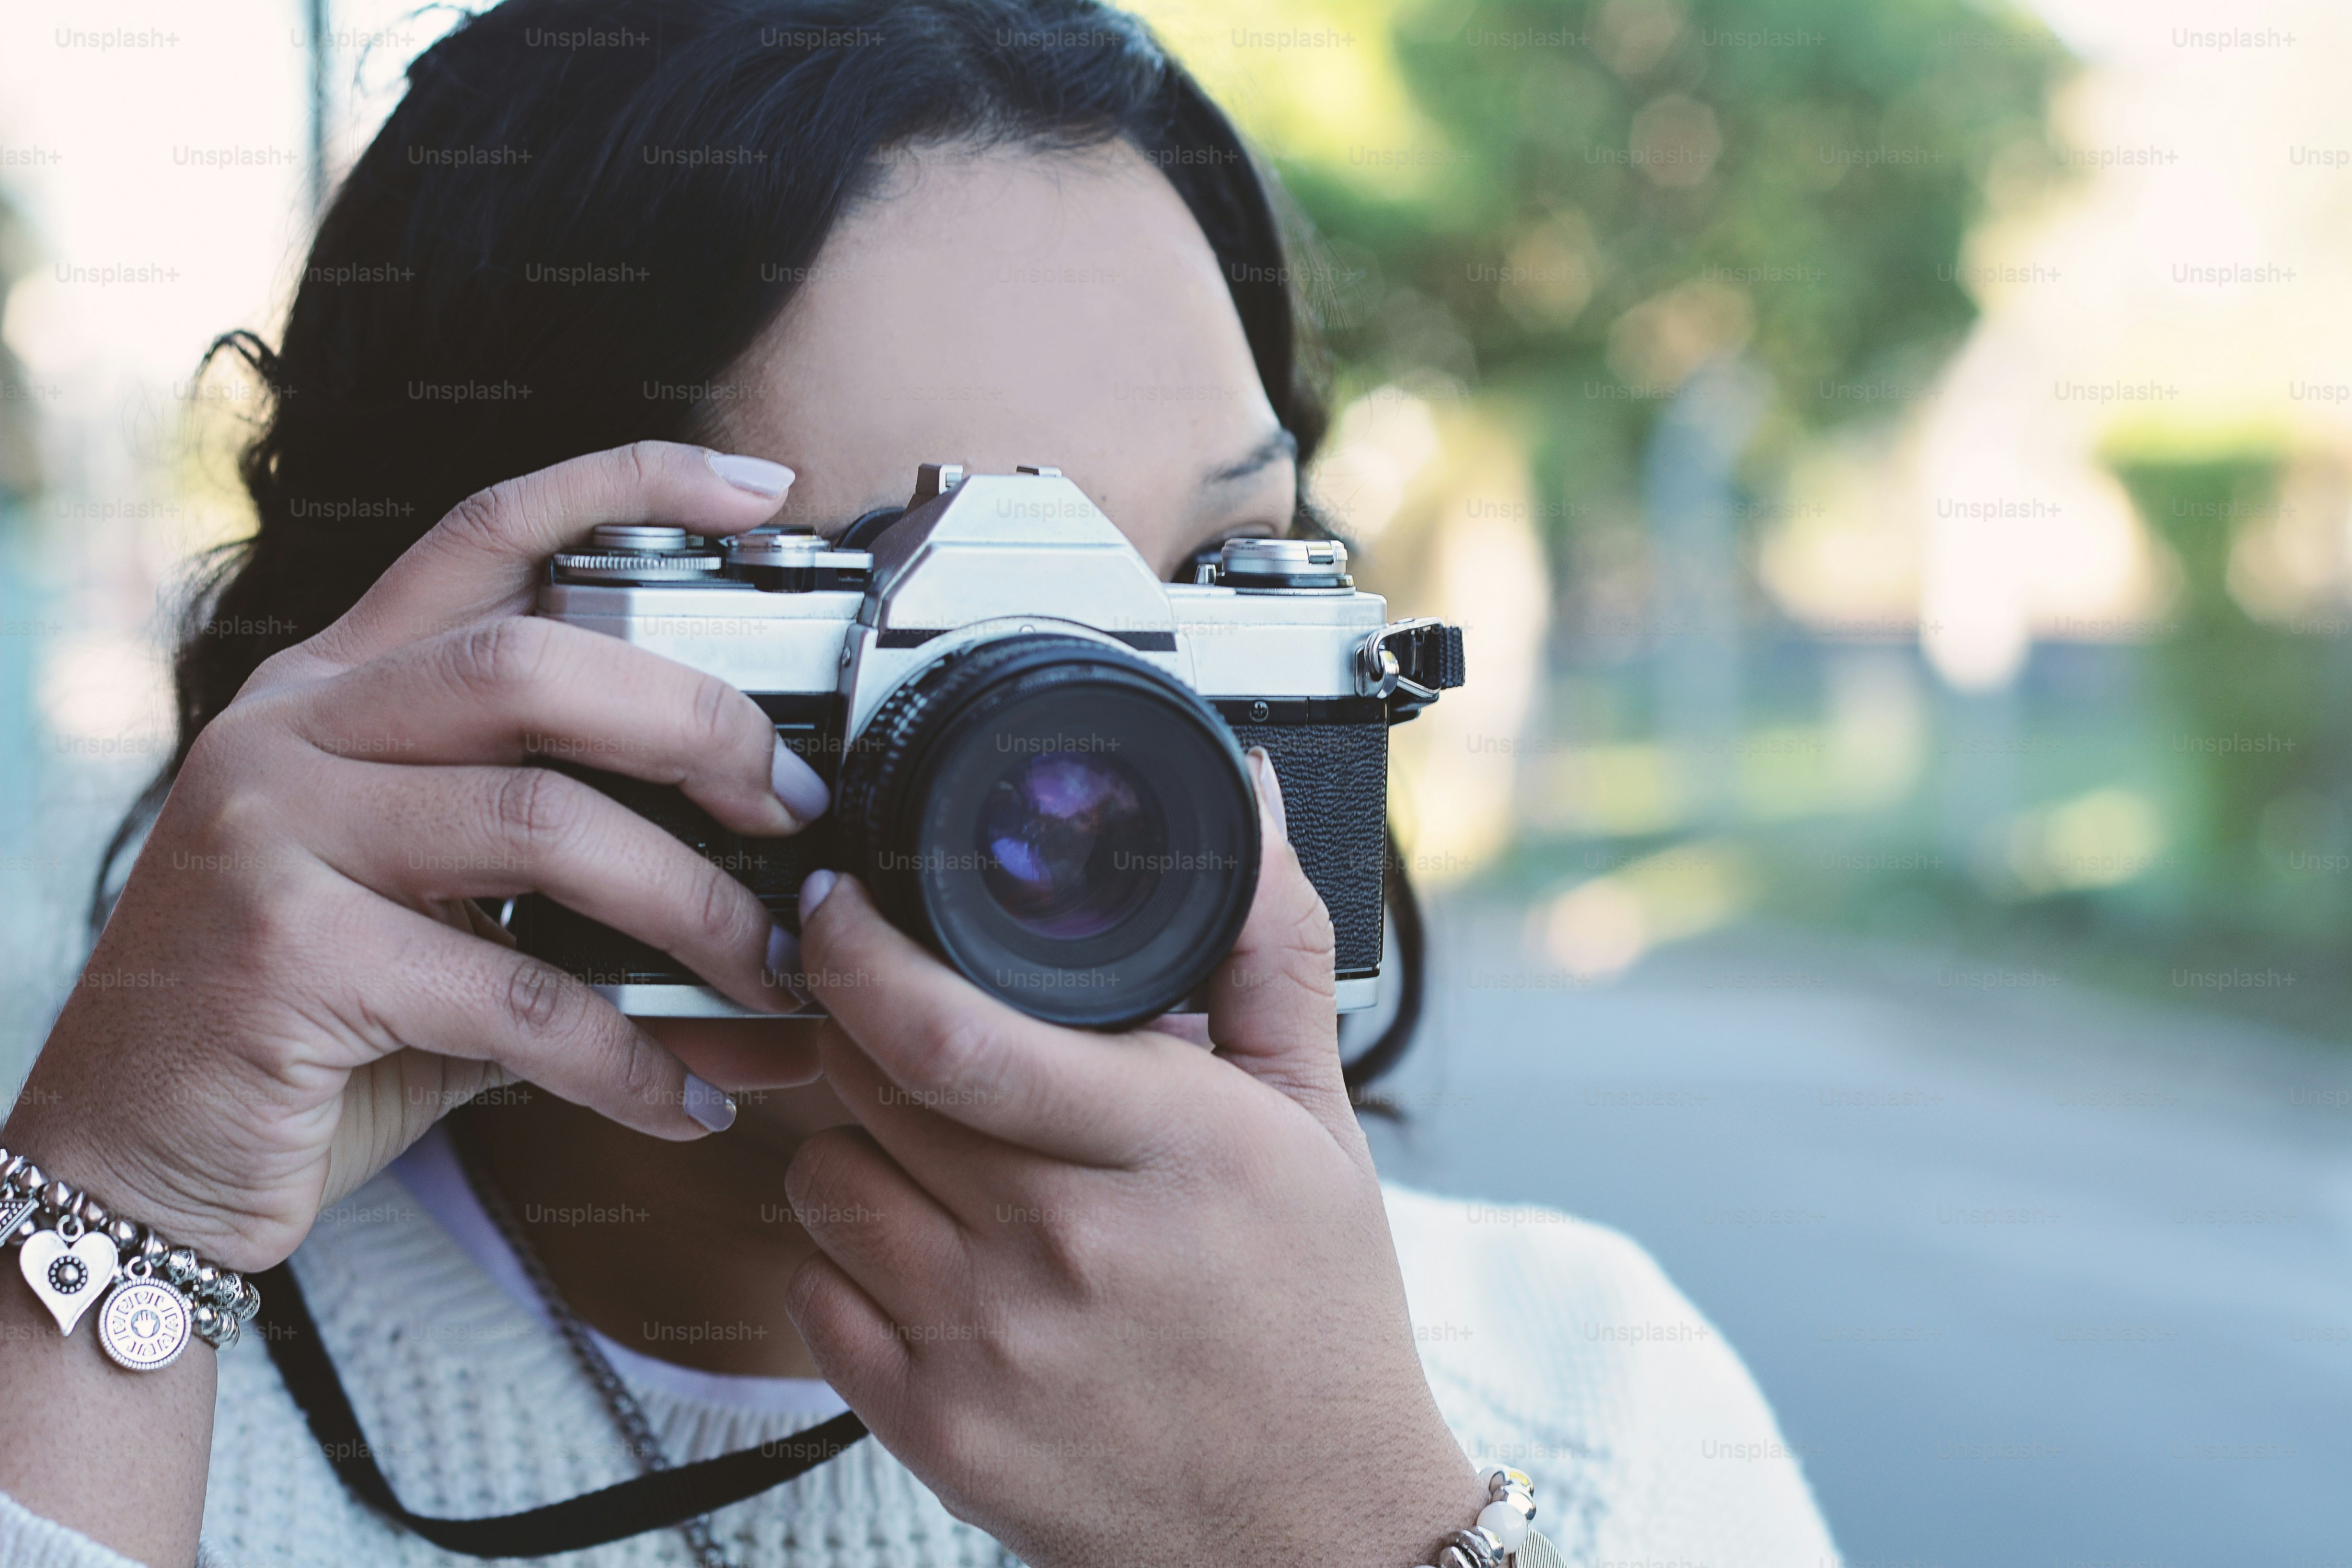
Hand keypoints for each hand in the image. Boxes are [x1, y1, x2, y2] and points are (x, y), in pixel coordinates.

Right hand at [5, 442, 823, 1273]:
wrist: (129, 1163)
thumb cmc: (313, 1033)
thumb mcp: (443, 922)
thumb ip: (584, 891)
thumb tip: (791, 918)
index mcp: (333, 691)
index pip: (485, 533)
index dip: (629, 488)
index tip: (764, 492)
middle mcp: (291, 733)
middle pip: (535, 662)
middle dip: (700, 727)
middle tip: (798, 807)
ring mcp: (274, 832)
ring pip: (542, 821)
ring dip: (695, 909)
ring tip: (777, 977)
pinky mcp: (283, 955)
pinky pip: (514, 994)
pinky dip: (627, 1056)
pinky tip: (687, 1100)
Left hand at [783, 753, 1484, 1567]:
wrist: (1311, 1530)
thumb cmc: (1315, 1317)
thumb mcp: (1317, 1122)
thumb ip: (1268, 948)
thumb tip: (1250, 797)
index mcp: (1173, 1152)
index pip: (956, 1034)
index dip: (866, 953)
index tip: (844, 908)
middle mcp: (1068, 1250)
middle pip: (871, 1087)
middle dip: (869, 1032)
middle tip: (918, 1034)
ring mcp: (990, 1349)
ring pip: (823, 1177)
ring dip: (857, 1142)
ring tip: (943, 1157)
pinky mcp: (936, 1431)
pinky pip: (812, 1289)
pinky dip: (845, 1253)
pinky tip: (930, 1254)